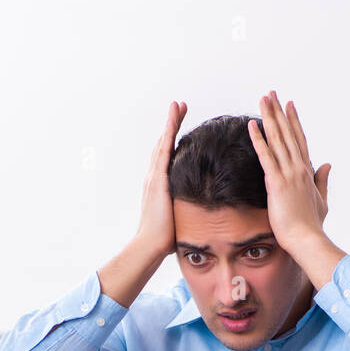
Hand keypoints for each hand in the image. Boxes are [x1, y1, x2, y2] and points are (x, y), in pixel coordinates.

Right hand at [136, 100, 187, 257]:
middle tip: (179, 106)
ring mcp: (154, 176)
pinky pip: (165, 149)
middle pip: (163, 144)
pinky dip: (169, 132)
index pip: (167, 157)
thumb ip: (185, 212)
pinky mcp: (158, 179)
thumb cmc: (163, 240)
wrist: (150, 245)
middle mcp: (153, 177)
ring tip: (177, 105)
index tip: (179, 126)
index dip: (173, 140)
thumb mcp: (177, 220)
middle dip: (171, 124)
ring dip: (171, 122)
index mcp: (159, 186)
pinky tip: (174, 119)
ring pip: (163, 142)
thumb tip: (199, 218)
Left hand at [248, 91, 330, 249]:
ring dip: (269, 117)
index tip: (289, 105)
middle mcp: (299, 168)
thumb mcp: (321, 199)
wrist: (307, 239)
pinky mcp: (277, 183)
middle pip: (288, 133)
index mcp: (308, 172)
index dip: (294, 121)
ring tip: (263, 99)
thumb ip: (322, 180)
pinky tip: (252, 125)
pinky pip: (266, 156)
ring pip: (278, 139)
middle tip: (271, 93)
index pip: (299, 140)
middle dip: (279, 112)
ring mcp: (289, 174)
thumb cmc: (312, 225)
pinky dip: (259, 140)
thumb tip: (326, 164)